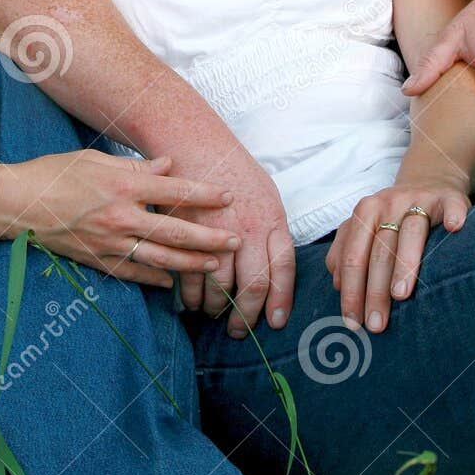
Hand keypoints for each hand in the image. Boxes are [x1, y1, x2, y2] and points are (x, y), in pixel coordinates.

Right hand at [0, 151, 240, 288]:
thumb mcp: (95, 159)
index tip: (228, 197)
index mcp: (122, 187)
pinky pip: (132, 273)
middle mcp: (120, 217)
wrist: (14, 204)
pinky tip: (172, 283)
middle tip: (234, 241)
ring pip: (159, 258)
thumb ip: (134, 166)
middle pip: (174, 231)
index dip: (204, 195)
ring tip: (215, 267)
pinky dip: (154, 279)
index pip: (174, 191)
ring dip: (190, 264)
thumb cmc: (53, 173)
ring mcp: (108, 243)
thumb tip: (168, 165)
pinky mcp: (97, 260)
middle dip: (208, 238)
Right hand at [173, 149, 295, 336]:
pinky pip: (191, 274)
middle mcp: (249, 229)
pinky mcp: (190, 232)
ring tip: (212, 315)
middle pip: (253, 284)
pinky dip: (191, 294)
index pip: (283, 268)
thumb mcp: (266, 194)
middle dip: (246, 315)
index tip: (276, 322)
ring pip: (220, 284)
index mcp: (272, 220)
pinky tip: (191, 302)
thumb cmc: (233, 170)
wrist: (196, 144)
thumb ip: (273, 229)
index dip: (281, 299)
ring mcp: (218, 231)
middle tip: (238, 331)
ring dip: (215, 307)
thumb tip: (278, 263)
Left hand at [326, 182, 470, 333]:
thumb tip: (337, 285)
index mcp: (364, 213)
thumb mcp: (364, 228)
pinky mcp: (449, 197)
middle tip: (376, 324)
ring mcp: (420, 199)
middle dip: (375, 291)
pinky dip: (454, 216)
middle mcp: (389, 203)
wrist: (428, 181)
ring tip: (400, 296)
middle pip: (379, 251)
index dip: (351, 290)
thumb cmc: (393, 216)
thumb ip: (346, 252)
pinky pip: (452, 207)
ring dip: (405, 264)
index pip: (353, 256)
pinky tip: (454, 229)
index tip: (353, 321)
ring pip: (411, 233)